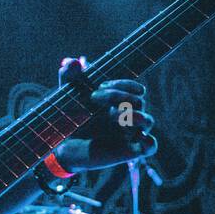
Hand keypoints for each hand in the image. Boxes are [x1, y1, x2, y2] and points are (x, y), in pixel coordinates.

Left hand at [54, 57, 156, 171]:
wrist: (63, 144)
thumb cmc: (70, 117)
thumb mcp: (69, 95)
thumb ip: (69, 77)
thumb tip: (71, 62)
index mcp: (121, 101)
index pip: (135, 88)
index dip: (122, 84)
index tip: (100, 86)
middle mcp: (129, 115)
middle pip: (138, 101)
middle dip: (117, 96)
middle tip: (94, 98)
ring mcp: (131, 133)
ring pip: (147, 121)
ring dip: (134, 115)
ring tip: (114, 114)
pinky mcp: (130, 151)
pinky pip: (151, 146)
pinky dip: (149, 142)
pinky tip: (139, 137)